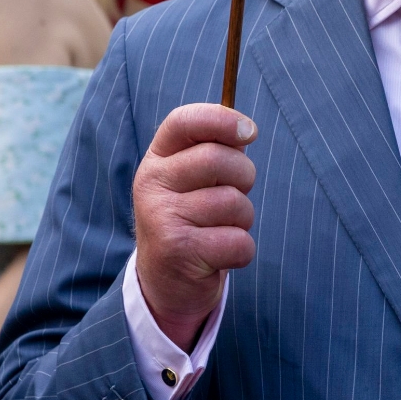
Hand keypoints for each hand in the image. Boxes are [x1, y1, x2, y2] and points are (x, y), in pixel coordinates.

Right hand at [134, 104, 258, 348]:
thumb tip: (245, 131)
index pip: (185, 120)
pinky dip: (241, 251)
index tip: (249, 132)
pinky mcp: (177, 250)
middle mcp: (151, 183)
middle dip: (244, 177)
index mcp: (157, 158)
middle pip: (218, 159)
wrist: (166, 279)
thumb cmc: (193, 217)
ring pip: (234, 203)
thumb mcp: (195, 179)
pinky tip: (218, 254)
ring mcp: (160, 216)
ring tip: (220, 229)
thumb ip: (217, 149)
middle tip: (235, 195)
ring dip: (242, 220)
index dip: (222, 119)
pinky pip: (239, 241)